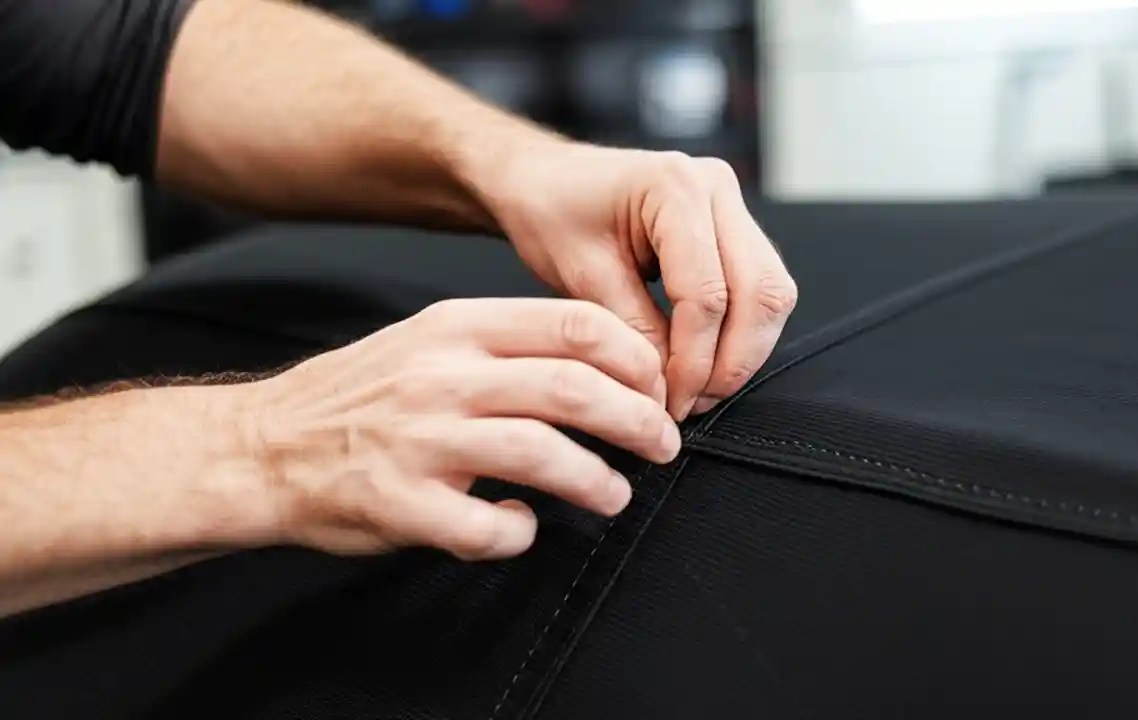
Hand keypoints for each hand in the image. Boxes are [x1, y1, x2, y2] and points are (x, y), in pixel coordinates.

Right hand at [242, 298, 679, 560]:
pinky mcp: (399, 501)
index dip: (634, 358)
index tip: (657, 386)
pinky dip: (517, 532)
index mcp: (456, 327)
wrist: (262, 445)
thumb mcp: (428, 340)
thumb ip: (505, 344)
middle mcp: (440, 375)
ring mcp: (419, 439)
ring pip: (541, 453)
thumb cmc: (359, 396)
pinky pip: (485, 525)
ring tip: (614, 494)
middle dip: (636, 420)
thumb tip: (604, 361)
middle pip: (572, 387)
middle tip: (661, 444)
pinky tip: (521, 527)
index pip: (573, 325)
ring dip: (596, 480)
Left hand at [486, 143, 798, 420]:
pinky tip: (705, 363)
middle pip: (761, 292)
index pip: (707, 293)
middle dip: (732, 361)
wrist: (544, 179)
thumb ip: (633, 331)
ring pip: (772, 293)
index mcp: (675, 187)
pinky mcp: (734, 228)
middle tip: (694, 404)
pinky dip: (740, 333)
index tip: (671, 403)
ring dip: (743, 351)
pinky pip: (759, 288)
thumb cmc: (551, 213)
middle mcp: (716, 187)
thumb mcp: (581, 276)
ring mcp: (731, 205)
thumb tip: (669, 390)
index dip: (694, 360)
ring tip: (700, 391)